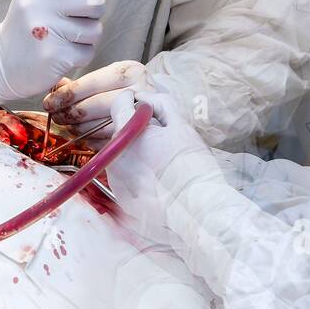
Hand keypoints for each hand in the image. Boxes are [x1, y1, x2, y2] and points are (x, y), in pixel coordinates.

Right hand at [0, 0, 111, 100]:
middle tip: (72, 18)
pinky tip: (63, 54)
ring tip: (65, 36)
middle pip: (93, 0)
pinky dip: (82, 54)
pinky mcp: (53, 54)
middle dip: (93, 12)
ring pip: (95, 28)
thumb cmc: (31, 19)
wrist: (4, 64)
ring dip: (88, 35)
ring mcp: (43, 29)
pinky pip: (88, 50)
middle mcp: (34, 2)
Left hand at [43, 60, 152, 140]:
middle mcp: (140, 90)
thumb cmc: (128, 89)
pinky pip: (109, 141)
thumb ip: (83, 83)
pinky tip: (85, 137)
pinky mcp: (140, 134)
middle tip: (57, 117)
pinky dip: (93, 141)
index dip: (68, 95)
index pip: (92, 83)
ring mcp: (142, 114)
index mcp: (131, 71)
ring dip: (80, 129)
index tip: (50, 102)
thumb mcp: (109, 78)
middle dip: (71, 113)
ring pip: (101, 126)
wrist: (157, 105)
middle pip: (96, 105)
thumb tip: (56, 87)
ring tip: (69, 127)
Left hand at [107, 90, 211, 236]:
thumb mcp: (181, 127)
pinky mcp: (121, 198)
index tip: (144, 103)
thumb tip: (145, 97)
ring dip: (137, 152)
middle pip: (121, 132)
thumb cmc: (191, 167)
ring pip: (122, 154)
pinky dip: (137, 173)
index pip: (119, 105)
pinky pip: (125, 176)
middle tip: (163, 137)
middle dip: (138, 129)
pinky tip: (158, 180)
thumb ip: (160, 105)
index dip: (132, 99)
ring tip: (163, 162)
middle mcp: (114, 156)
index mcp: (127, 135)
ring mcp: (115, 179)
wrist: (195, 212)